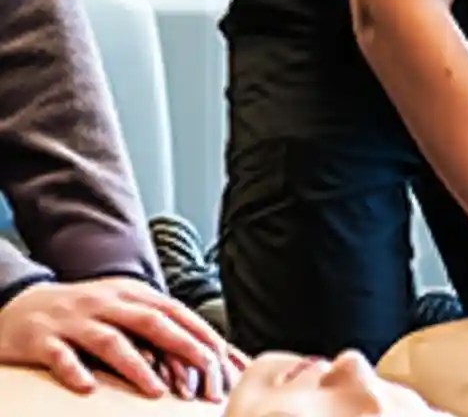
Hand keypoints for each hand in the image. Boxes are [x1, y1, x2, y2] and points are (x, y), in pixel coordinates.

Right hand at [0, 277, 238, 400]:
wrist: (22, 304)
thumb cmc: (86, 314)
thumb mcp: (125, 312)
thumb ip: (160, 330)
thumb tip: (209, 355)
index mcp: (132, 295)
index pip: (176, 313)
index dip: (203, 336)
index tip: (226, 363)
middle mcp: (107, 304)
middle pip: (152, 323)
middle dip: (183, 347)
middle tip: (207, 374)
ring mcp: (75, 321)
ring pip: (110, 341)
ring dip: (136, 365)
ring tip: (157, 391)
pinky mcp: (44, 339)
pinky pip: (61, 356)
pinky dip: (75, 371)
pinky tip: (89, 388)